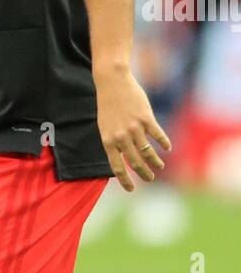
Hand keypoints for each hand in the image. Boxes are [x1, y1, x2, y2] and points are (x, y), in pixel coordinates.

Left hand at [95, 66, 171, 191]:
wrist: (112, 83)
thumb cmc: (108, 106)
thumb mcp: (105, 126)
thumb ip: (114, 142)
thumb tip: (124, 159)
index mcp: (108, 141)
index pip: (117, 167)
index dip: (125, 180)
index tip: (132, 189)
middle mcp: (121, 137)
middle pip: (135, 162)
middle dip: (144, 173)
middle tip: (150, 178)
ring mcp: (134, 128)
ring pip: (148, 152)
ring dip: (155, 162)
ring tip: (160, 166)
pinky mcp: (146, 118)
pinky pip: (158, 135)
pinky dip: (164, 143)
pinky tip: (167, 148)